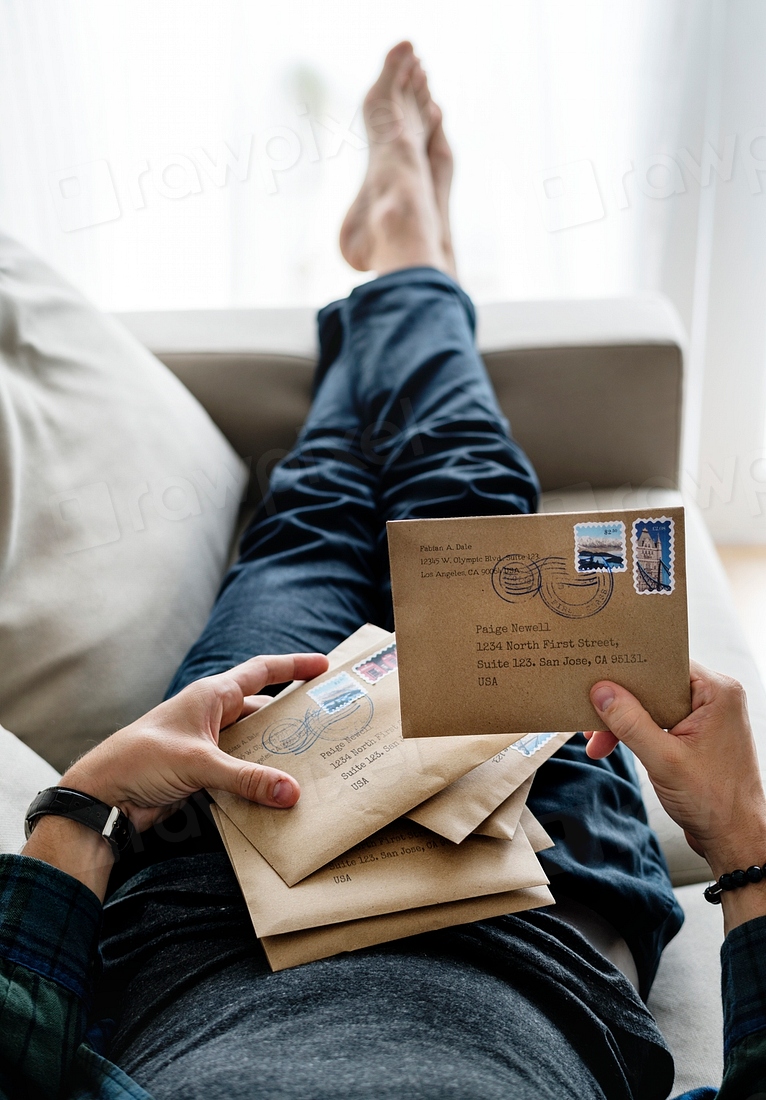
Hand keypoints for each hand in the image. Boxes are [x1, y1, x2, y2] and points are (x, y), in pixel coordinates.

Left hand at [60, 652, 328, 832]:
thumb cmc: (141, 761)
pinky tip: (277, 788)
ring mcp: (208, 742)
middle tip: (325, 723)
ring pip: (252, 741)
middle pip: (261, 708)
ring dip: (275, 751)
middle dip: (291, 716)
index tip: (323, 666)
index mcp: (211, 695)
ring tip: (310, 760)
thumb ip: (247, 778)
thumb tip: (292, 791)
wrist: (104, 794)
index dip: (293, 665)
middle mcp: (212, 714)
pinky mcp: (202, 770)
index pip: (261, 671)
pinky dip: (259, 776)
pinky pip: (241, 768)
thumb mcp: (199, 764)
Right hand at [587, 663, 765, 885]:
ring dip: (624, 723)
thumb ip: (631, 722)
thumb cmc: (716, 803)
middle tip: (592, 718)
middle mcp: (714, 699)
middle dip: (620, 703)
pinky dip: (636, 733)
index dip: (630, 669)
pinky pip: (658, 722)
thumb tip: (602, 692)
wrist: (735, 839)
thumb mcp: (664, 759)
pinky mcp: (695, 736)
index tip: (599, 676)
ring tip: (598, 742)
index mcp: (717, 692)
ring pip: (652, 705)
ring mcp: (705, 718)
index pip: (664, 663)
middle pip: (654, 685)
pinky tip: (614, 745)